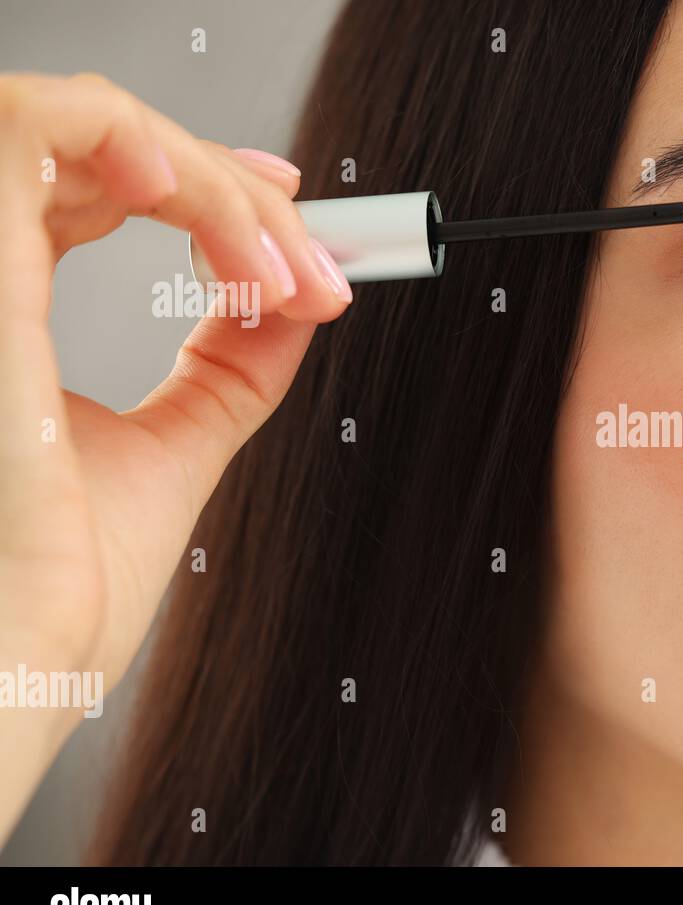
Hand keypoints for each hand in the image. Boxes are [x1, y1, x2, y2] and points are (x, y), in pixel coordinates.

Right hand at [0, 71, 349, 712]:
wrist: (17, 661)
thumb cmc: (57, 588)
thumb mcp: (173, 449)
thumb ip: (230, 369)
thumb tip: (296, 303)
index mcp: (1, 309)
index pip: (91, 190)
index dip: (201, 186)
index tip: (294, 227)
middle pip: (106, 153)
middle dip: (239, 197)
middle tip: (314, 263)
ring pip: (90, 128)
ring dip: (215, 184)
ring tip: (280, 265)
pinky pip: (53, 126)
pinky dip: (150, 147)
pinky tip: (217, 211)